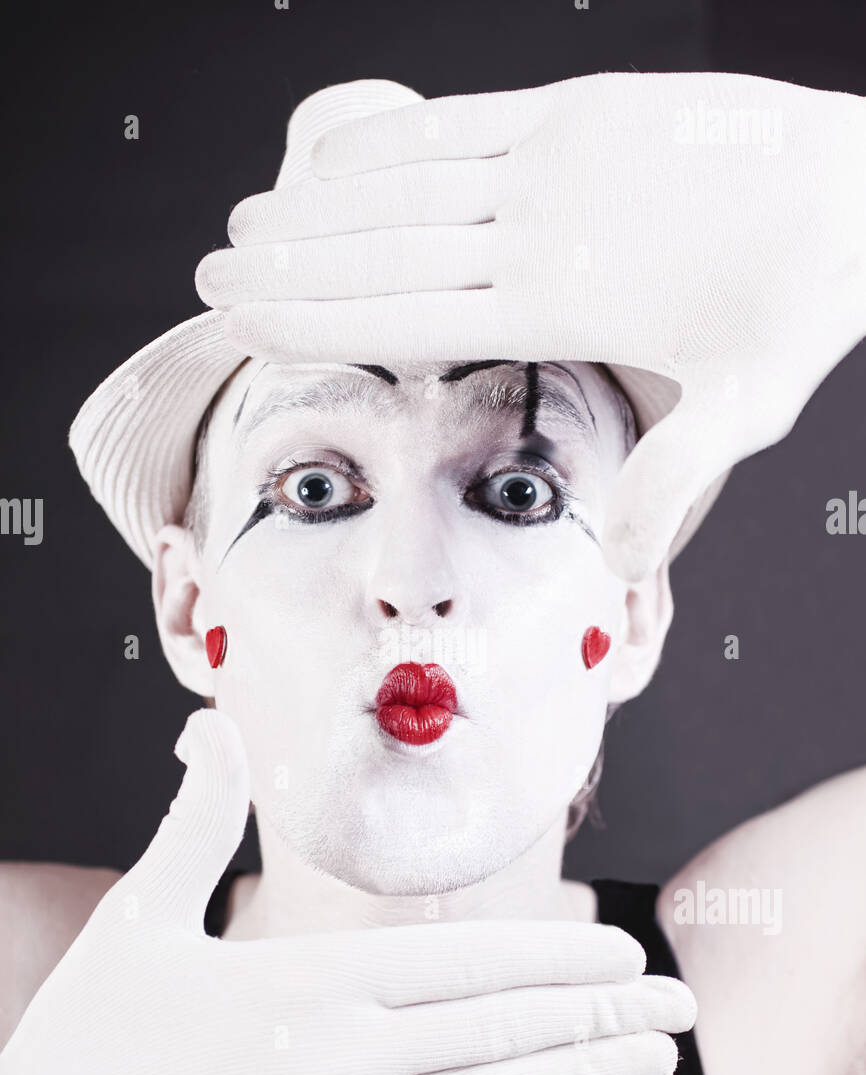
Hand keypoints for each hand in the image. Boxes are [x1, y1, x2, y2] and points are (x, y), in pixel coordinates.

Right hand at [0, 709, 694, 1074]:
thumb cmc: (96, 1034)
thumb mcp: (142, 911)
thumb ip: (196, 817)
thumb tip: (205, 726)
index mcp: (309, 980)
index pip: (466, 964)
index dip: (557, 958)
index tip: (625, 951)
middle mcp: (345, 1054)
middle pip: (501, 1030)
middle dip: (600, 1015)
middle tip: (679, 1006)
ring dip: (584, 1074)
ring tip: (652, 1060)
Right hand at [196, 71, 865, 579]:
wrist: (854, 186)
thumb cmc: (796, 309)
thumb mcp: (744, 413)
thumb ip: (670, 481)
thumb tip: (615, 567)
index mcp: (561, 308)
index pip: (407, 318)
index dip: (316, 319)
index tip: (242, 318)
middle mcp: (540, 228)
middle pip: (385, 252)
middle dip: (289, 265)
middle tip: (210, 271)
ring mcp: (555, 159)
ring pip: (408, 186)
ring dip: (318, 206)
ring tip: (246, 219)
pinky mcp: (578, 106)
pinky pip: (460, 121)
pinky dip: (388, 142)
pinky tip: (333, 155)